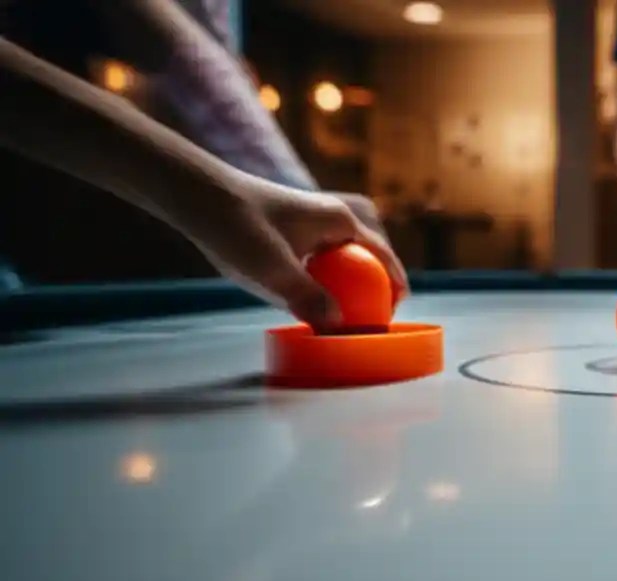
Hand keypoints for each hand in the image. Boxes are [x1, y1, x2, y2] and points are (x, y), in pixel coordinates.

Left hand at [173, 169, 409, 327]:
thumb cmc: (236, 226)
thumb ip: (307, 299)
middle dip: (376, 286)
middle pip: (370, 256)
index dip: (394, 289)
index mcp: (340, 221)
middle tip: (370, 319)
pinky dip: (325, 277)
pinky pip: (323, 257)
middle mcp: (333, 217)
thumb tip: (338, 326)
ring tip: (345, 313)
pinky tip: (308, 298)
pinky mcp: (294, 228)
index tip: (388, 319)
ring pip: (346, 257)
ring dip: (349, 283)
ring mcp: (314, 221)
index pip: (384, 257)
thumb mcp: (272, 270)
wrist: (197, 194)